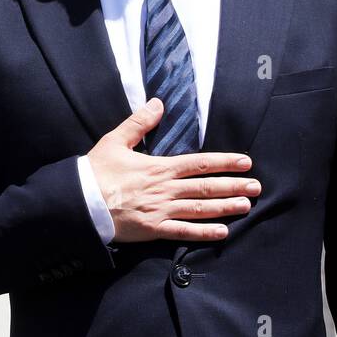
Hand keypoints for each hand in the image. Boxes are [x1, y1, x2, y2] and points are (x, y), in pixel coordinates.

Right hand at [86, 97, 260, 243]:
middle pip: (207, 187)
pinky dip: (204, 233)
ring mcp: (161, 210)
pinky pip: (183, 232)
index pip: (200, 163)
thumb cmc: (95, 172)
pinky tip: (222, 232)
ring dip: (225, 207)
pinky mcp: (153, 230)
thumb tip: (158, 103)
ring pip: (200, 209)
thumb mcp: (116, 140)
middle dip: (233, 186)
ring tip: (246, 206)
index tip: (245, 163)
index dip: (225, 163)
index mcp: (160, 167)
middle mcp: (166, 189)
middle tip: (256, 187)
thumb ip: (139, 122)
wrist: (80, 202)